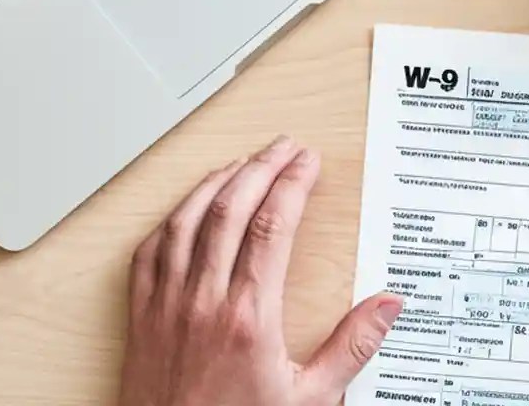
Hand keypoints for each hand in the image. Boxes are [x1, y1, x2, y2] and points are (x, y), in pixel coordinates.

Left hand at [120, 136, 402, 405]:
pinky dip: (172, 218)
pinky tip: (187, 209)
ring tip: (241, 163)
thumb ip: (352, 347)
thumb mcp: (310, 399)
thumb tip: (387, 306)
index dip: (292, 183)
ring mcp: (165, 305)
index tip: (307, 163)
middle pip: (230, 209)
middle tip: (283, 148)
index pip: (271, 225)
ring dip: (216, 182)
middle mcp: (202, 301)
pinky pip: (150, 250)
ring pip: (186, 220)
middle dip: (260, 167)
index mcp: (248, 316)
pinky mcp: (140, 316)